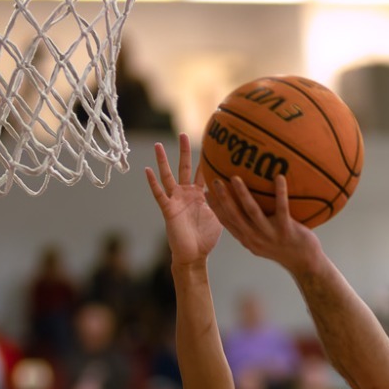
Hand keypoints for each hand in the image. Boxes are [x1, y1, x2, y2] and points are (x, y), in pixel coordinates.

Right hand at [145, 134, 223, 265]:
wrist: (194, 255)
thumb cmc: (207, 237)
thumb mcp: (221, 215)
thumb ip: (226, 201)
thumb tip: (242, 189)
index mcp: (199, 194)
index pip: (203, 171)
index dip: (205, 157)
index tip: (209, 140)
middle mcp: (186, 193)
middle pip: (184, 167)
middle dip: (183, 151)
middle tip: (183, 133)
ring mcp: (175, 200)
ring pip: (168, 176)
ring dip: (162, 161)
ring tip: (158, 145)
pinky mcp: (168, 209)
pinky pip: (159, 194)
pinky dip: (152, 182)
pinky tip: (147, 170)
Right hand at [205, 170, 327, 276]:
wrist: (305, 263)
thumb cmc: (284, 247)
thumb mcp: (262, 240)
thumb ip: (251, 226)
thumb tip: (243, 206)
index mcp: (247, 239)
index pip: (226, 222)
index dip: (215, 208)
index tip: (205, 192)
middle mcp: (255, 238)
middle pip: (234, 216)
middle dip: (223, 198)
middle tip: (215, 181)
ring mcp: (270, 235)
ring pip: (252, 212)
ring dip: (242, 194)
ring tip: (235, 177)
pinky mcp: (286, 230)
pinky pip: (282, 208)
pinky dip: (280, 192)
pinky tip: (279, 177)